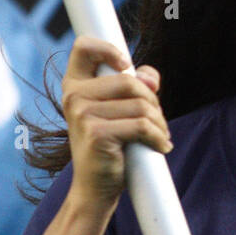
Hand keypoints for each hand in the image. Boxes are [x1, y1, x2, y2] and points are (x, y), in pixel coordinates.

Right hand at [62, 35, 172, 210]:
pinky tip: (161, 146)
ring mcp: (82, 114)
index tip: (126, 65)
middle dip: (152, 100)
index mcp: (75, 85)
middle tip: (156, 120)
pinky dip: (158, 136)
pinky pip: (142, 125)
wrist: (94, 188)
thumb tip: (150, 77)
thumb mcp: (120, 109)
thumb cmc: (110, 145)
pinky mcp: (97, 133)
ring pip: (140, 103)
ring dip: (159, 121)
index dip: (108, 48)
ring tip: (159, 134)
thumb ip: (135, 84)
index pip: (83, 47)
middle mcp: (73, 96)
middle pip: (129, 80)